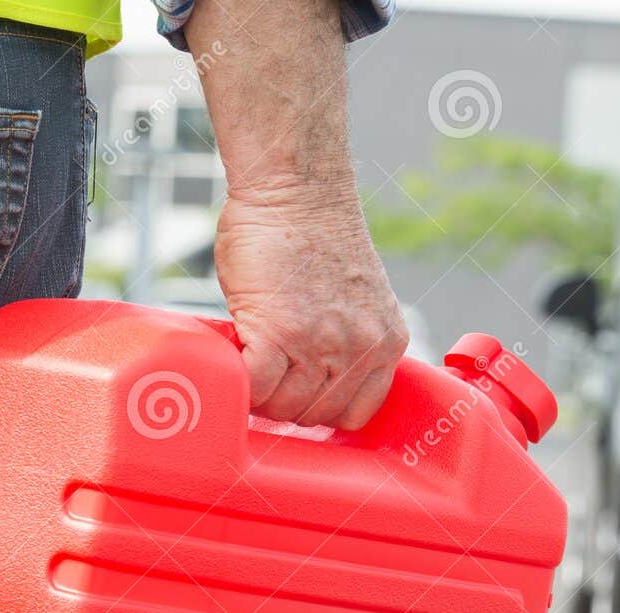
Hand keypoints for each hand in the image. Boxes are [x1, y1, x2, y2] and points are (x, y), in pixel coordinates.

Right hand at [214, 188, 408, 429]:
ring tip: (246, 367)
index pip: (358, 413)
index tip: (298, 396)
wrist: (296, 189)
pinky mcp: (280, 334)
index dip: (322, 410)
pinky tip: (233, 362)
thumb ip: (342, 340)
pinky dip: (240, 382)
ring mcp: (323, 345)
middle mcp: (362, 349)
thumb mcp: (355, 300)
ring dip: (261, 395)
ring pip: (287, 407)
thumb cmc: (312, 235)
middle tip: (262, 379)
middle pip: (317, 414)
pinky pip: (257, 387)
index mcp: (387, 343)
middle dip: (286, 403)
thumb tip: (307, 378)